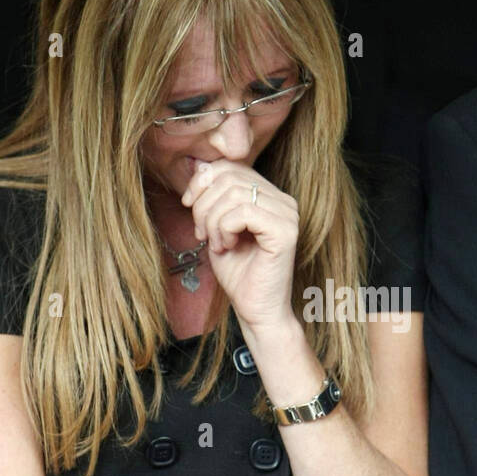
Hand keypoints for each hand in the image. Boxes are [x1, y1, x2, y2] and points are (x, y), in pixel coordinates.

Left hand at [181, 159, 297, 332]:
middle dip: (204, 204)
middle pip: (229, 177)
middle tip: (202, 233)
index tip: (189, 207)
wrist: (256, 309)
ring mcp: (287, 215)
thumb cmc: (238, 272)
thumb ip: (212, 197)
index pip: (230, 166)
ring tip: (215, 243)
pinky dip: (224, 229)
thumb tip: (198, 167)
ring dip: (212, 220)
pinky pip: (243, 212)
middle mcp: (283, 201)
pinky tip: (226, 247)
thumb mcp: (217, 226)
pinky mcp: (285, 231)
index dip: (202, 182)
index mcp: (270, 195)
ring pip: (233, 193)